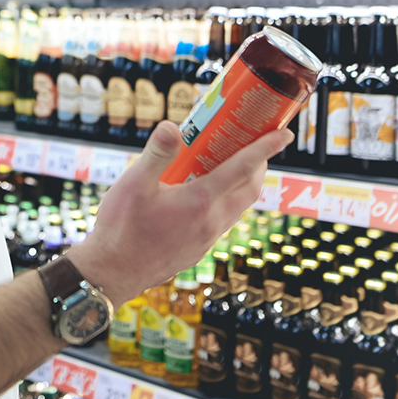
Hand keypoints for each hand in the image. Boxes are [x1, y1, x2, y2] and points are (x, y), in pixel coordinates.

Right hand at [67, 120, 291, 306]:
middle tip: (253, 142)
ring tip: (230, 165)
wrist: (114, 272)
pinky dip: (227, 200)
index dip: (265, 148)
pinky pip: (224, 219)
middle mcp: (211, 220)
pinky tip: (205, 194)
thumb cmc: (121, 228)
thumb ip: (157, 154)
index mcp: (200, 200)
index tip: (284, 134)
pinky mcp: (199, 248)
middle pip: (250, 188)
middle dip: (259, 164)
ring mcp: (207, 237)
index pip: (243, 168)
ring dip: (244, 184)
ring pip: (239, 206)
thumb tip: (173, 126)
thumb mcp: (134, 184)